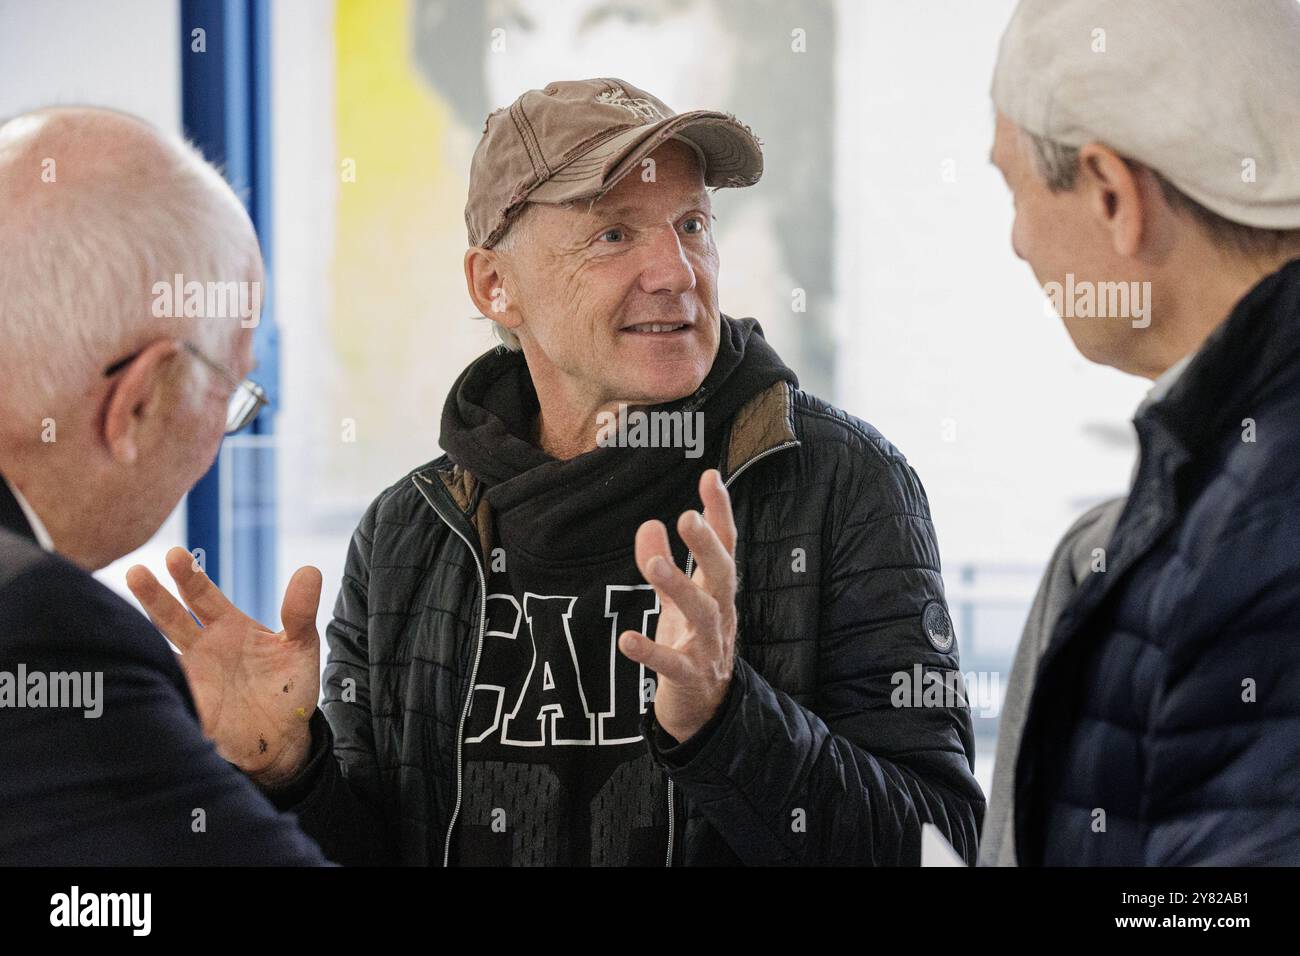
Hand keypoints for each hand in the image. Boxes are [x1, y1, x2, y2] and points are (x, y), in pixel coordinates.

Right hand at [126, 546, 321, 785]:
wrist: (283, 739)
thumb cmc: (290, 688)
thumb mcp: (300, 646)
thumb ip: (300, 611)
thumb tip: (311, 570)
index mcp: (229, 626)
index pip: (203, 595)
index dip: (189, 576)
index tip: (175, 555)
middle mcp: (203, 647)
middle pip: (172, 616)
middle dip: (154, 596)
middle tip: (137, 572)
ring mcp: (191, 675)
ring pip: (159, 649)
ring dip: (140, 635)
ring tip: (114, 618)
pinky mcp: (187, 704)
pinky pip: (162, 687)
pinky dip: (144, 678)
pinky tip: (124, 668)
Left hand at [619, 469, 737, 743]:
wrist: (706, 711)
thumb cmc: (693, 644)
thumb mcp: (677, 601)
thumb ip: (665, 562)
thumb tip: (648, 522)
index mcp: (718, 592)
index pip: (725, 546)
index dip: (720, 513)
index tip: (710, 477)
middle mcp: (720, 615)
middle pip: (722, 575)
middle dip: (707, 547)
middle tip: (687, 518)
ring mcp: (708, 647)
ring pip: (702, 614)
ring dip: (680, 587)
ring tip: (654, 564)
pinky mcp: (689, 678)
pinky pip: (672, 664)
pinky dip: (651, 652)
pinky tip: (627, 639)